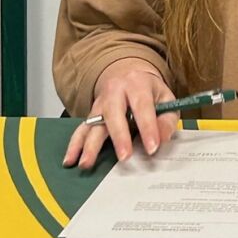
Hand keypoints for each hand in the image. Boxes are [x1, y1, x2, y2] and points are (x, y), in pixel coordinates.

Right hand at [64, 59, 179, 169]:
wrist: (127, 74)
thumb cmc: (148, 90)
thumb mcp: (165, 97)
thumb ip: (167, 118)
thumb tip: (163, 138)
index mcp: (137, 84)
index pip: (142, 106)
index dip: (148, 127)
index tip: (152, 147)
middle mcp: (115, 91)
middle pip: (114, 113)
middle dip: (119, 136)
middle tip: (124, 158)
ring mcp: (100, 103)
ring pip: (93, 123)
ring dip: (89, 144)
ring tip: (86, 163)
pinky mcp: (91, 114)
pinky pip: (80, 129)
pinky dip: (74, 145)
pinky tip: (70, 159)